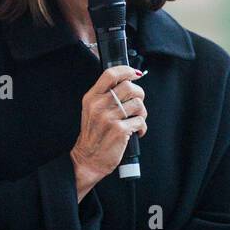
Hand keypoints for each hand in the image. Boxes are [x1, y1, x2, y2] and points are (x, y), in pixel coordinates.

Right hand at [71, 65, 146, 199]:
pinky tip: (136, 132)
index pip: (110, 74)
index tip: (134, 74)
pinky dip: (142, 127)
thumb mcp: (91, 110)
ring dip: (142, 112)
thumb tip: (128, 81)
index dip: (126, 70)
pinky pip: (140, 121)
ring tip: (136, 120)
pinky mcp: (120, 131)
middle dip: (139, 94)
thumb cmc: (93, 134)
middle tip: (137, 103)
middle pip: (129, 87)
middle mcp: (99, 106)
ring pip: (138, 104)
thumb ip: (105, 95)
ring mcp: (109, 118)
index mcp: (92, 97)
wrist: (88, 159)